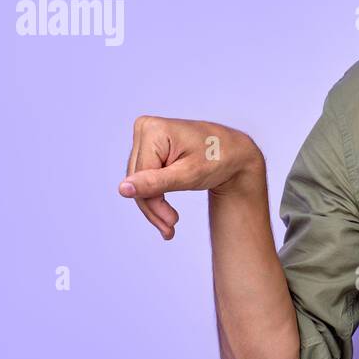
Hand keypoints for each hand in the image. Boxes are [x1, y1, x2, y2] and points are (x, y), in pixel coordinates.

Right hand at [118, 115, 261, 239]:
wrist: (236, 152)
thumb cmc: (219, 159)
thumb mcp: (189, 175)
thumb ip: (155, 183)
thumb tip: (122, 190)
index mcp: (153, 130)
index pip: (140, 176)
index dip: (153, 203)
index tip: (171, 225)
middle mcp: (145, 128)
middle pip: (137, 179)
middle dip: (153, 207)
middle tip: (170, 230)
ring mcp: (146, 136)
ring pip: (139, 181)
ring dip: (153, 206)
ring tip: (169, 227)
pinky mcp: (150, 145)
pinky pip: (145, 176)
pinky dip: (156, 195)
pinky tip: (165, 215)